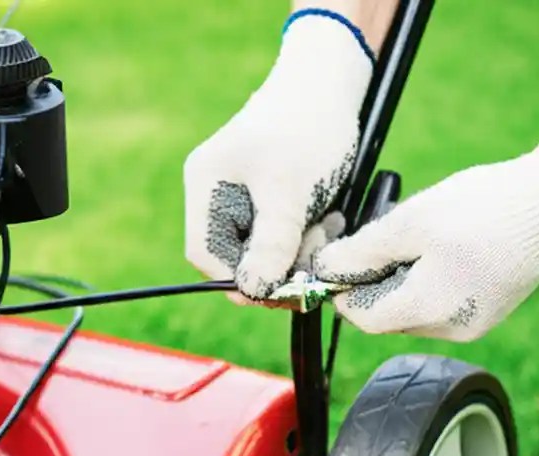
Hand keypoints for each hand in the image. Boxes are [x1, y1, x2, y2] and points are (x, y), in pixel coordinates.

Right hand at [184, 13, 372, 299]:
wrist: (332, 82)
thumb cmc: (306, 125)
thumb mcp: (290, 189)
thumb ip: (271, 242)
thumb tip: (253, 289)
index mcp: (206, 186)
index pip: (207, 255)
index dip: (240, 280)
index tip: (281, 290)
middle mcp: (217, 193)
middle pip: (237, 256)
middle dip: (279, 264)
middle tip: (315, 255)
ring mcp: (243, 195)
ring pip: (265, 250)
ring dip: (299, 251)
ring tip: (328, 225)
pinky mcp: (270, 197)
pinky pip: (283, 234)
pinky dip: (307, 235)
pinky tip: (328, 217)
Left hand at [314, 123, 538, 340]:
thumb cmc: (483, 207)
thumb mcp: (409, 223)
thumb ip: (362, 252)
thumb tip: (325, 270)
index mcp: (427, 312)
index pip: (362, 318)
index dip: (343, 288)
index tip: (341, 255)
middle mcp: (452, 330)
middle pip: (389, 315)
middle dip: (375, 280)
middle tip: (381, 235)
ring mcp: (475, 323)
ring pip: (416, 309)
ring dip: (404, 278)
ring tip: (419, 236)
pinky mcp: (491, 309)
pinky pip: (444, 302)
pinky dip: (432, 278)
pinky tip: (444, 245)